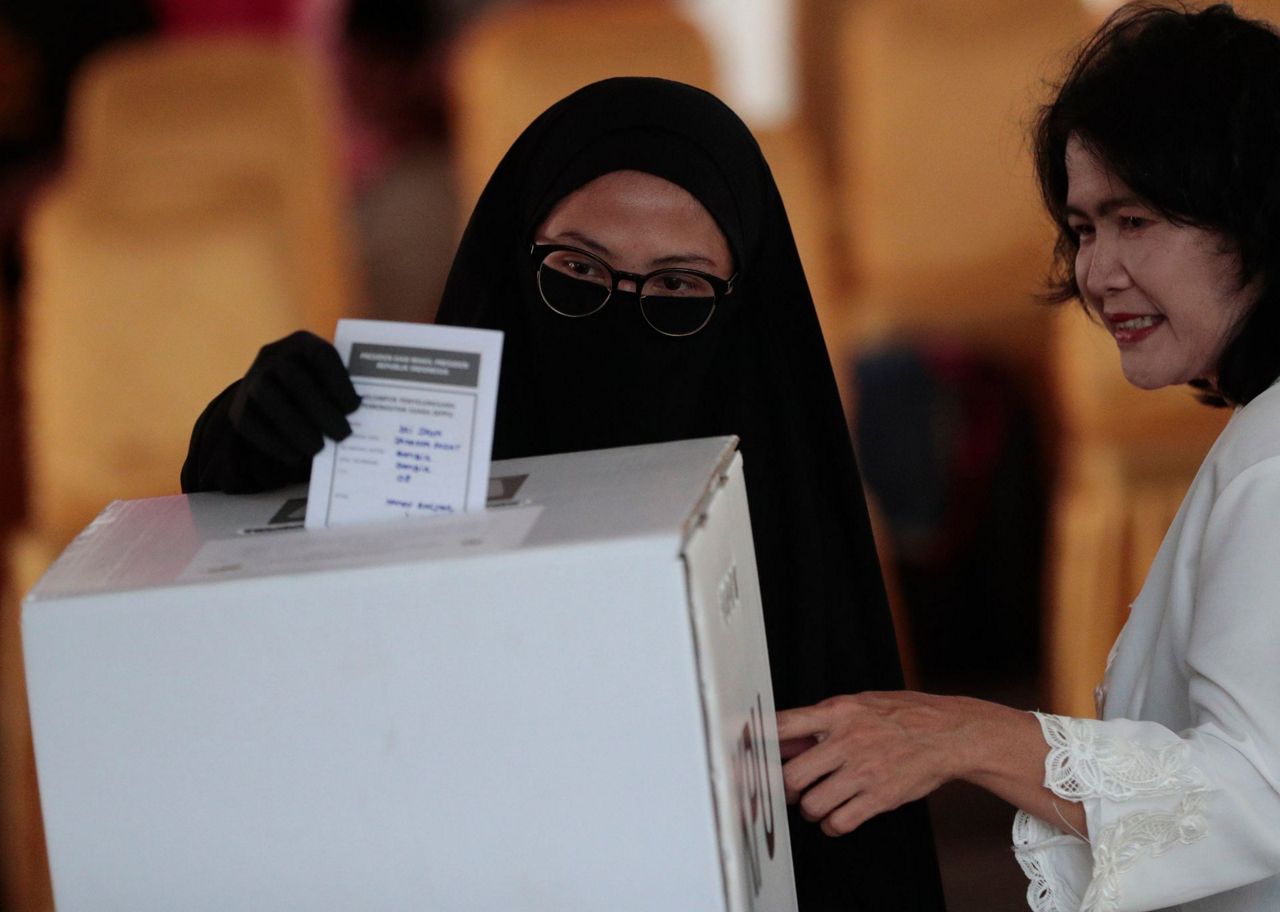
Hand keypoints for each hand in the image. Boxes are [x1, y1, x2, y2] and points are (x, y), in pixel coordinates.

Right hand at [228, 330, 361, 465]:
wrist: (271, 392)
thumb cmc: (315, 387)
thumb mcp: (327, 380)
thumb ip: (339, 393)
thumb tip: (360, 421)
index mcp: (303, 343)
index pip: (321, 355)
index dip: (339, 381)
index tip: (355, 407)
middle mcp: (273, 356)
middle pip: (294, 378)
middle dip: (320, 409)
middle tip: (343, 434)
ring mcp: (252, 380)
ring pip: (270, 399)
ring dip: (297, 428)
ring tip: (319, 449)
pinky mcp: (239, 408)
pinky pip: (252, 424)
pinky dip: (275, 443)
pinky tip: (295, 455)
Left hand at [777, 691, 972, 836]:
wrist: (948, 734)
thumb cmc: (900, 715)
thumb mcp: (858, 704)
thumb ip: (820, 721)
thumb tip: (782, 741)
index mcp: (839, 712)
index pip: (783, 726)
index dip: (761, 744)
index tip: (750, 756)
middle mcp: (848, 740)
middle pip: (791, 776)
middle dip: (785, 788)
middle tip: (790, 789)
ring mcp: (864, 771)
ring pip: (811, 804)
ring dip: (809, 808)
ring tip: (817, 802)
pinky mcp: (880, 797)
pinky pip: (838, 823)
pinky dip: (831, 825)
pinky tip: (836, 816)